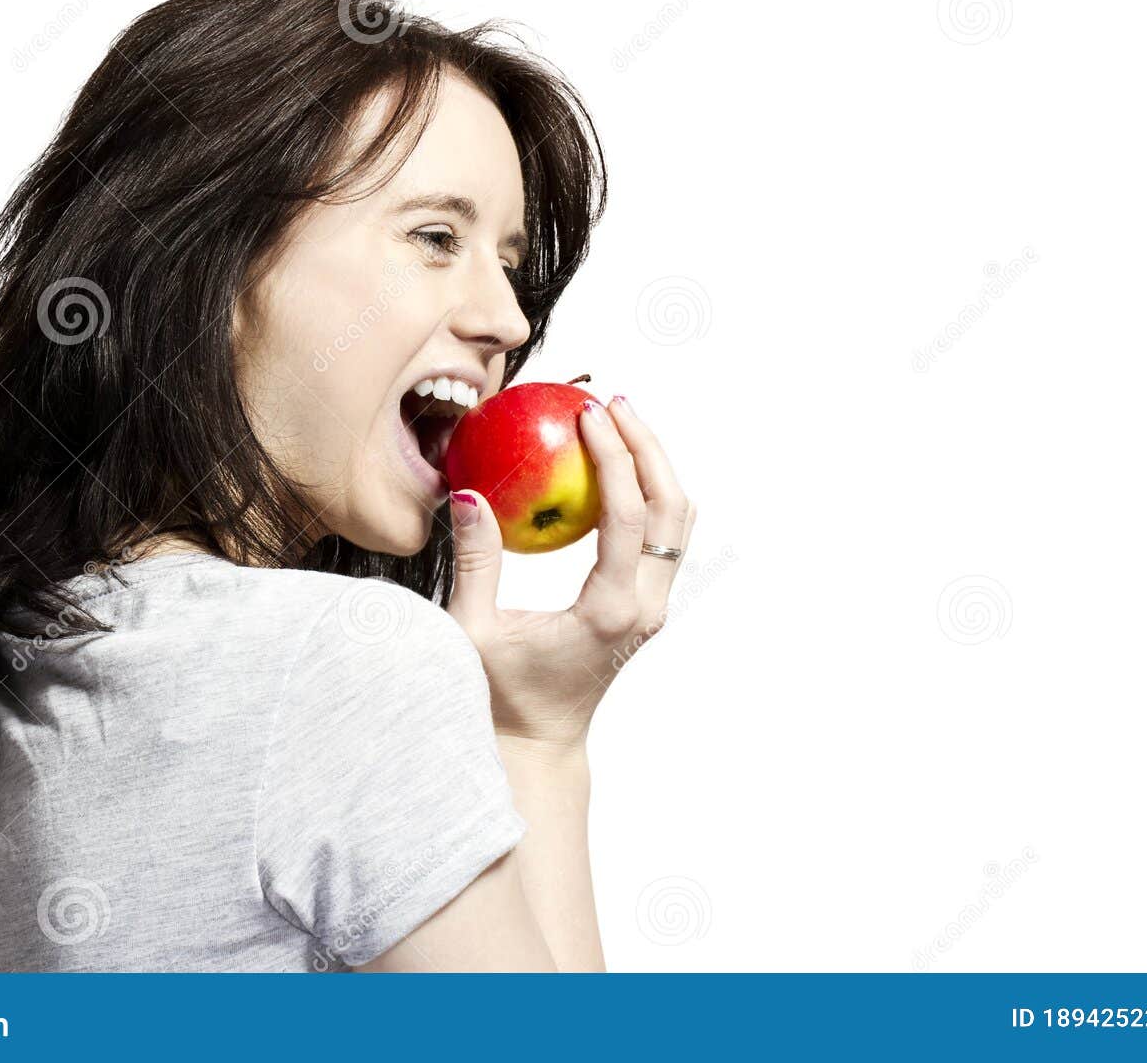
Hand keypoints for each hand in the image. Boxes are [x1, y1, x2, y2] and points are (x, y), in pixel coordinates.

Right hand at [445, 395, 696, 746]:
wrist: (537, 744)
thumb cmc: (497, 697)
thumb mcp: (473, 630)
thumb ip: (475, 561)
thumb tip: (469, 494)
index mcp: (610, 611)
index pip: (627, 516)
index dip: (613, 456)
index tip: (587, 412)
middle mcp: (644, 608)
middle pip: (673, 509)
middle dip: (647, 447)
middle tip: (610, 403)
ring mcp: (652, 608)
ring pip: (678, 522)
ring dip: (654, 467)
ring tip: (616, 423)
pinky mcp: (646, 606)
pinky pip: (662, 537)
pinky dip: (646, 493)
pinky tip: (611, 467)